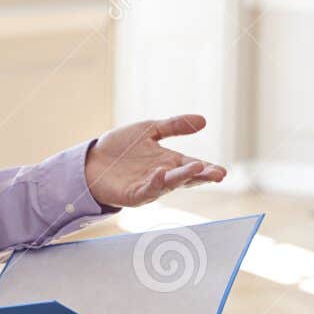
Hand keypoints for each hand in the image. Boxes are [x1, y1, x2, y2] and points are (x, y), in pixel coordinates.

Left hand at [84, 115, 227, 207]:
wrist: (91, 160)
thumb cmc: (121, 148)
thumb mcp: (150, 130)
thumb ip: (175, 126)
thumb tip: (204, 120)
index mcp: (170, 161)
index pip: (193, 165)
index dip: (208, 168)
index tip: (222, 171)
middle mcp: (163, 175)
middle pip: (187, 177)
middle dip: (202, 176)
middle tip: (218, 175)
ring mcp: (149, 186)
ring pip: (170, 183)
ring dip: (183, 177)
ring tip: (197, 168)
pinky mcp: (133, 194)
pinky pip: (147, 190)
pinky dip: (155, 182)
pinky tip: (161, 172)